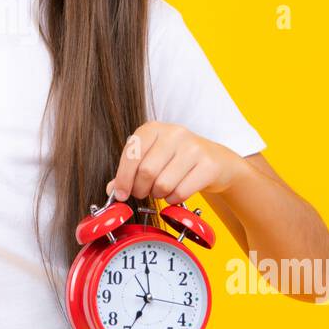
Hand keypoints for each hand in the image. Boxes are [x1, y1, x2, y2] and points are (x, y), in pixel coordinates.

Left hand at [104, 122, 244, 204]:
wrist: (215, 160)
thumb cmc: (177, 159)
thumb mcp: (152, 157)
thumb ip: (130, 171)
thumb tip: (112, 189)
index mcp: (153, 128)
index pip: (131, 154)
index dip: (123, 178)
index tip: (121, 194)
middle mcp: (174, 133)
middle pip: (147, 172)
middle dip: (140, 189)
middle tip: (143, 192)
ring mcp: (193, 148)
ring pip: (163, 184)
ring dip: (158, 195)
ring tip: (162, 190)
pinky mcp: (208, 165)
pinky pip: (181, 192)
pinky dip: (174, 199)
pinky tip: (176, 194)